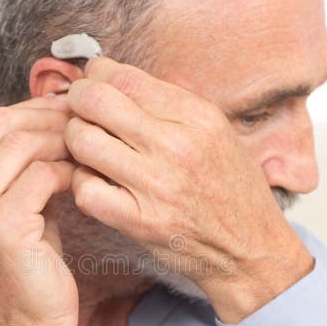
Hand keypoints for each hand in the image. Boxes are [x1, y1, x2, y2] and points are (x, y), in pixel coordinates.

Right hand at [0, 98, 78, 325]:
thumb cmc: (32, 273)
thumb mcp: (20, 213)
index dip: (30, 111)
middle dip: (47, 117)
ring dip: (61, 140)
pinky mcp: (2, 229)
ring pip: (21, 145)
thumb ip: (24, 173)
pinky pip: (41, 176)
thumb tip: (55, 124)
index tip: (67, 112)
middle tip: (84, 121)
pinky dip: (68, 171)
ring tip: (88, 148)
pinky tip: (85, 180)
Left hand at [63, 58, 313, 321]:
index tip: (93, 82)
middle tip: (78, 111)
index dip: (97, 75)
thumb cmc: (233, 191)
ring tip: (86, 149)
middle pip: (97, 101)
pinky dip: (81, 183)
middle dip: (77, 101)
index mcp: (198, 117)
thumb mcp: (218, 134)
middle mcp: (177, 146)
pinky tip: (95, 183)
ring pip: (83, 141)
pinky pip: (86, 190)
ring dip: (74, 141)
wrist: (252, 250)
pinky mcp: (141, 222)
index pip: (125, 77)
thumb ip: (171, 107)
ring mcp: (157, 185)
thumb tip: (119, 81)